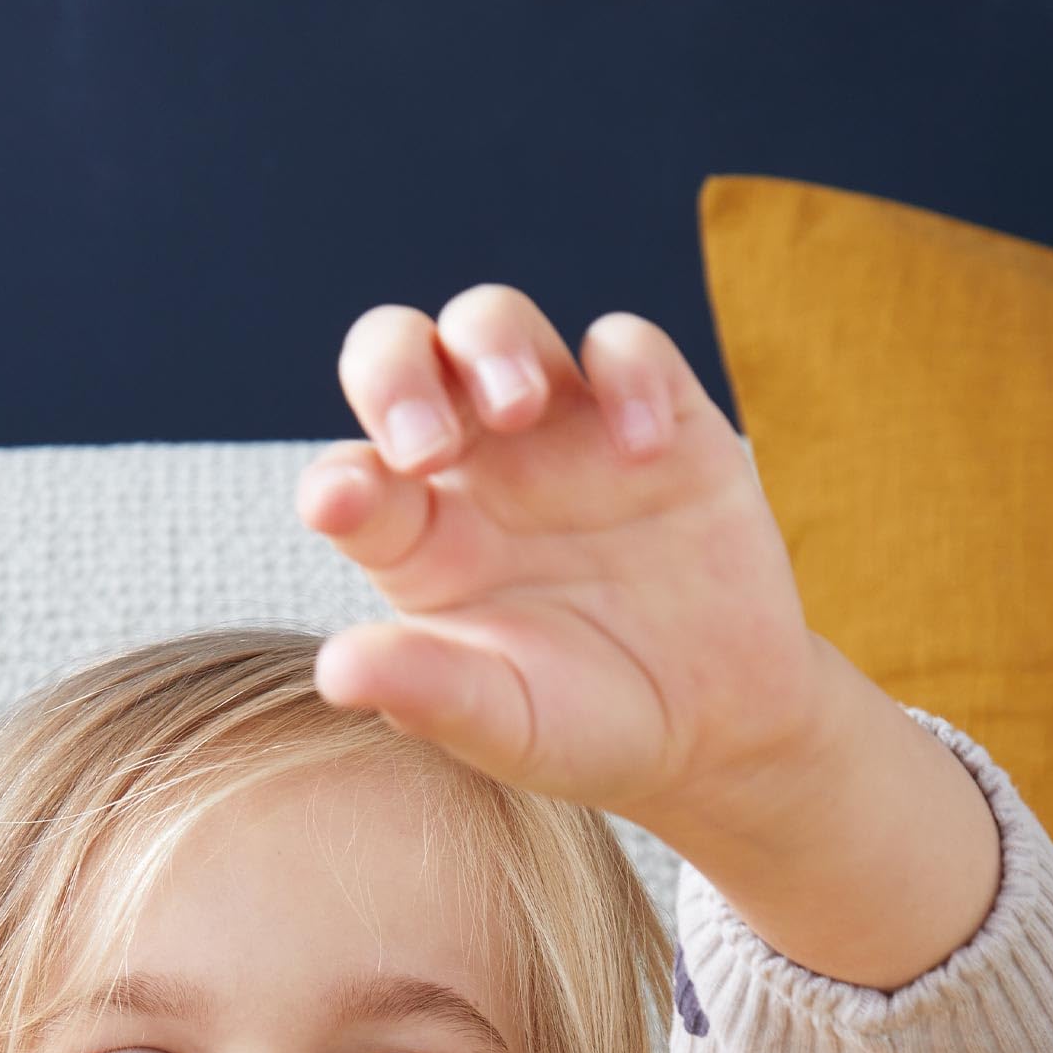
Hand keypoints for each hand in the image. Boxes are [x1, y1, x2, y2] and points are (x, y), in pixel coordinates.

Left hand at [296, 284, 821, 839]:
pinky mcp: (657, 420)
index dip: (335, 483)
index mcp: (419, 543)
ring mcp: (561, 434)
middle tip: (428, 447)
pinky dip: (628, 373)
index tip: (342, 506)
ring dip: (492, 342)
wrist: (717, 730)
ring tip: (519, 409)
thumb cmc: (585, 729)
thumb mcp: (506, 725)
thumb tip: (336, 671)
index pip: (350, 481)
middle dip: (394, 373)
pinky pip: (625, 347)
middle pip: (399, 358)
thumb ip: (427, 692)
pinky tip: (642, 452)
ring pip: (494, 322)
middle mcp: (474, 471)